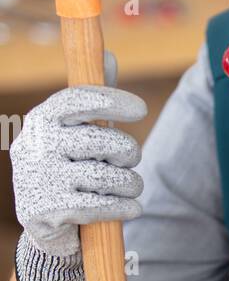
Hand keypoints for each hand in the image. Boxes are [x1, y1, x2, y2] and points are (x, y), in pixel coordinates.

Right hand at [10, 52, 147, 280]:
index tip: (140, 109)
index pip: (78, 100)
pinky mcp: (48, 210)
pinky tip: (134, 207)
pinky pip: (100, 205)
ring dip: (130, 183)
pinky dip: (124, 206)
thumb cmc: (66, 167)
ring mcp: (41, 178)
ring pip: (105, 176)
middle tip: (131, 160)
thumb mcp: (75, 133)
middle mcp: (37, 145)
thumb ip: (93, 102)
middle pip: (100, 141)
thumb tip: (108, 57)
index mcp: (41, 119)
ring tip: (134, 186)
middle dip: (128, 151)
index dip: (112, 101)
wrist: (42, 223)